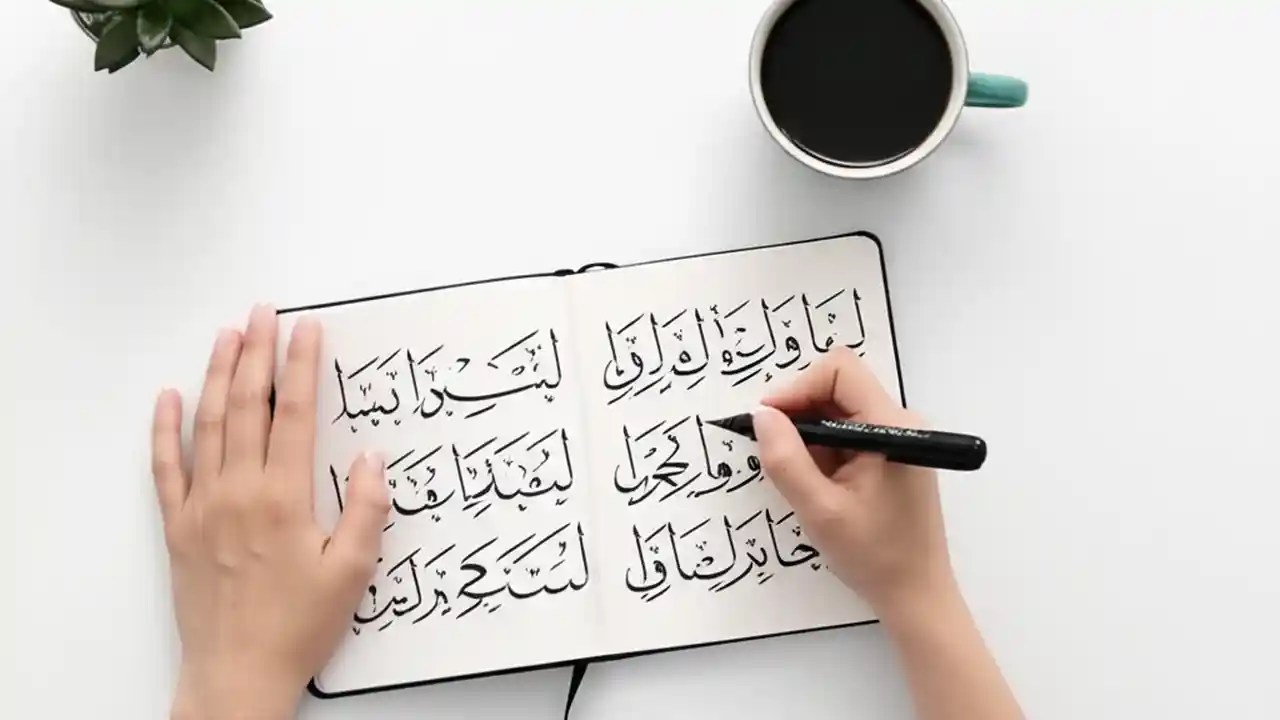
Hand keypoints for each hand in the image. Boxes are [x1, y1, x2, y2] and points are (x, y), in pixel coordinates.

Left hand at [150, 305, 390, 719]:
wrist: (238, 672)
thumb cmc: (298, 625)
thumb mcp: (352, 570)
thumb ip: (364, 509)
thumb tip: (370, 458)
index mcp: (283, 498)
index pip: (293, 414)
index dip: (301, 366)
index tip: (307, 330)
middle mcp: (238, 492)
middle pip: (247, 407)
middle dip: (257, 354)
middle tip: (265, 314)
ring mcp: (202, 506)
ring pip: (208, 425)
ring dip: (218, 375)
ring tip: (227, 336)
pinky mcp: (178, 526)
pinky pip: (166, 467)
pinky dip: (165, 429)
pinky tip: (169, 398)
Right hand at [752, 347, 955, 616]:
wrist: (916, 596)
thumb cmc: (874, 556)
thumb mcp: (820, 510)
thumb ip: (786, 459)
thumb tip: (761, 415)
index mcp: (891, 426)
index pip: (840, 372)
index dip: (797, 387)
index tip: (767, 421)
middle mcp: (899, 422)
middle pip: (838, 387)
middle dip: (798, 410)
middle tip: (772, 449)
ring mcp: (896, 438)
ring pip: (838, 411)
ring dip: (808, 434)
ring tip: (796, 475)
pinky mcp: (890, 455)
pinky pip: (846, 434)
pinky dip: (821, 450)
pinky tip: (814, 484)